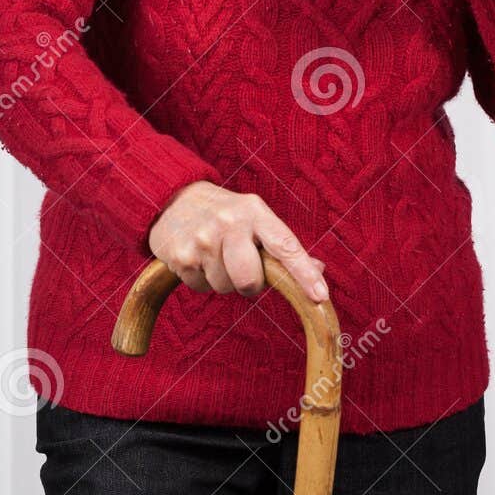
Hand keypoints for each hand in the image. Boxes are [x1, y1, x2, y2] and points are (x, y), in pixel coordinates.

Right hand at [148, 180, 328, 301]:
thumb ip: (284, 244)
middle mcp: (229, 223)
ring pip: (225, 287)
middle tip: (242, 267)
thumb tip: (320, 269)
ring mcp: (202, 239)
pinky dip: (202, 279)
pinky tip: (199, 258)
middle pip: (249, 279)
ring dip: (224, 280)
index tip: (320, 296)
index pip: (285, 246)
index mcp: (255, 212)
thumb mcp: (257, 218)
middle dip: (250, 284)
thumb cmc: (226, 214)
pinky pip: (201, 288)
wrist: (174, 198)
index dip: (304, 274)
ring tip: (216, 256)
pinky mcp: (179, 255)